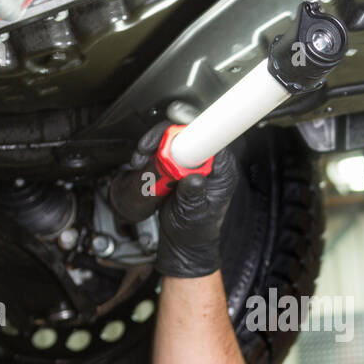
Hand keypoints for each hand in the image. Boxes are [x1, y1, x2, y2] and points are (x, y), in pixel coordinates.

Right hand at [129, 122, 238, 278]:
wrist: (183, 241)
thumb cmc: (195, 230)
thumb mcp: (195, 215)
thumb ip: (194, 196)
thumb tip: (194, 179)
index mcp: (222, 171)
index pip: (214, 137)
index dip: (194, 125)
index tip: (176, 122)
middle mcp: (208, 162)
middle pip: (188, 132)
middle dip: (164, 137)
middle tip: (147, 149)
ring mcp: (191, 162)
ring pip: (172, 139)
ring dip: (152, 146)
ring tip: (141, 162)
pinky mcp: (177, 164)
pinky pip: (162, 150)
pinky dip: (148, 155)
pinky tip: (142, 165)